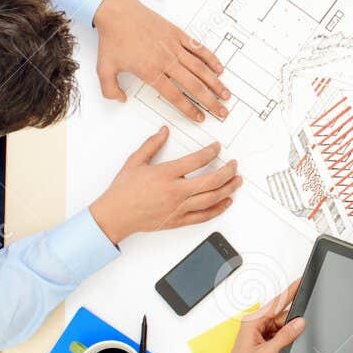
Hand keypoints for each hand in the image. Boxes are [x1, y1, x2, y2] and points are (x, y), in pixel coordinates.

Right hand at [88, 126, 241, 242]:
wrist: (115, 215)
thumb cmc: (123, 190)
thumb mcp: (135, 161)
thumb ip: (152, 145)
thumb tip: (164, 131)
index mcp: (166, 174)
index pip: (196, 160)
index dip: (211, 152)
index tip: (217, 147)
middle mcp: (175, 191)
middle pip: (211, 180)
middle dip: (227, 171)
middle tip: (234, 165)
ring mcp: (178, 208)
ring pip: (211, 198)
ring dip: (228, 189)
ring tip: (237, 181)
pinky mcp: (178, 220)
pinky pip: (203, 216)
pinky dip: (218, 209)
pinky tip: (226, 202)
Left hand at [93, 0, 229, 123]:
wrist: (117, 11)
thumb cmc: (112, 38)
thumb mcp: (104, 68)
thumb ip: (110, 89)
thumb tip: (120, 99)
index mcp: (151, 71)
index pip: (175, 96)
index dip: (189, 109)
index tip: (200, 118)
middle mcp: (166, 60)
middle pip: (194, 85)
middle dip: (210, 101)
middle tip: (222, 112)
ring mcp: (174, 46)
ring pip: (200, 68)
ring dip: (215, 83)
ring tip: (226, 94)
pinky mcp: (177, 34)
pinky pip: (198, 48)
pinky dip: (211, 59)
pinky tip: (219, 68)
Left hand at [216, 281, 304, 352]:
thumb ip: (286, 336)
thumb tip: (299, 322)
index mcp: (252, 323)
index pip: (276, 303)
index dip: (290, 292)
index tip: (300, 281)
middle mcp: (256, 327)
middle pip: (282, 317)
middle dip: (293, 322)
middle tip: (302, 328)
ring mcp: (260, 337)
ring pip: (283, 329)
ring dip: (288, 336)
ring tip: (284, 350)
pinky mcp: (264, 347)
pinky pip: (280, 338)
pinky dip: (286, 343)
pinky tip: (286, 351)